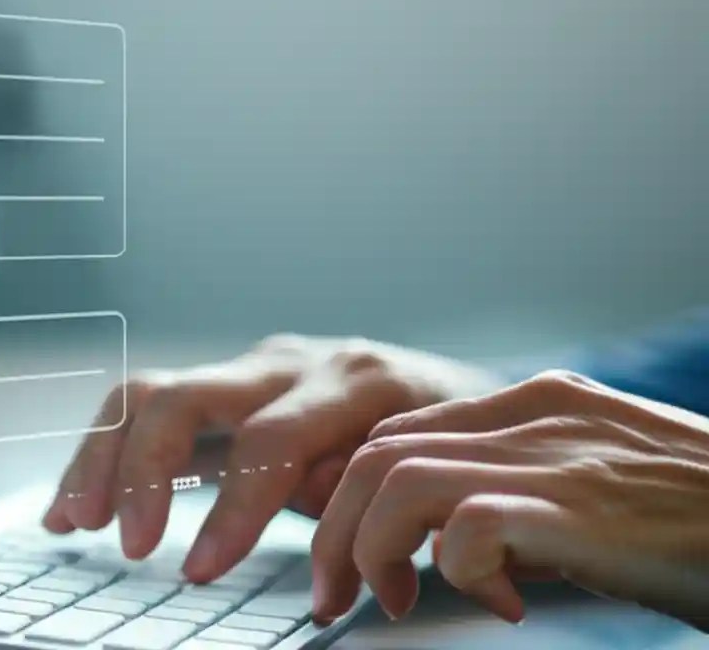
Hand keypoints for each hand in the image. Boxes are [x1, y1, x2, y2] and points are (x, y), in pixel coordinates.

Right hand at [41, 334, 499, 582]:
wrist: (457, 389)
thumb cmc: (444, 443)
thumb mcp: (425, 470)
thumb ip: (364, 489)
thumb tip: (311, 513)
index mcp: (352, 381)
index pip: (270, 442)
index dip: (232, 510)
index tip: (200, 571)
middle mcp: (290, 362)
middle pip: (186, 398)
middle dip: (142, 472)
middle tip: (128, 544)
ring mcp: (251, 368)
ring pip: (150, 394)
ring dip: (100, 458)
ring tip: (71, 519)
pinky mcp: (225, 385)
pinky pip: (147, 408)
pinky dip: (103, 454)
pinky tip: (71, 504)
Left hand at [311, 370, 708, 629]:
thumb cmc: (702, 518)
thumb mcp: (599, 485)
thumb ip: (522, 491)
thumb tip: (446, 544)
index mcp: (536, 401)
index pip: (400, 431)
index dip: (355, 497)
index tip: (352, 557)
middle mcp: (535, 415)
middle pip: (376, 454)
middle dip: (335, 531)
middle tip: (342, 597)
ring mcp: (556, 456)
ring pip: (396, 481)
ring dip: (372, 551)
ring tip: (398, 602)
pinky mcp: (579, 508)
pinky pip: (464, 527)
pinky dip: (457, 572)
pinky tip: (501, 605)